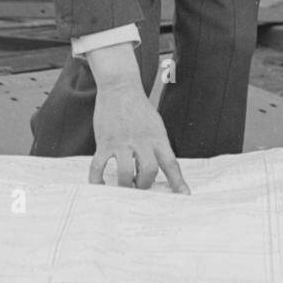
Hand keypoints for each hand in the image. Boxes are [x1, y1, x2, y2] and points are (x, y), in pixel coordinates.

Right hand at [86, 47, 189, 192]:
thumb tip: (157, 171)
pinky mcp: (105, 142)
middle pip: (149, 171)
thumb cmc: (139, 109)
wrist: (120, 87)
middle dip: (145, 185)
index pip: (171, 163)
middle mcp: (142, 141)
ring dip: (126, 184)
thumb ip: (157, 146)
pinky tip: (101, 184)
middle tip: (140, 186)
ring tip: (126, 184)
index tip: (184, 196)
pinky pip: (98, 167)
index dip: (178, 182)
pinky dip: (98, 180)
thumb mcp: (156, 125)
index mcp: (158, 137)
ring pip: (126, 173)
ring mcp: (122, 142)